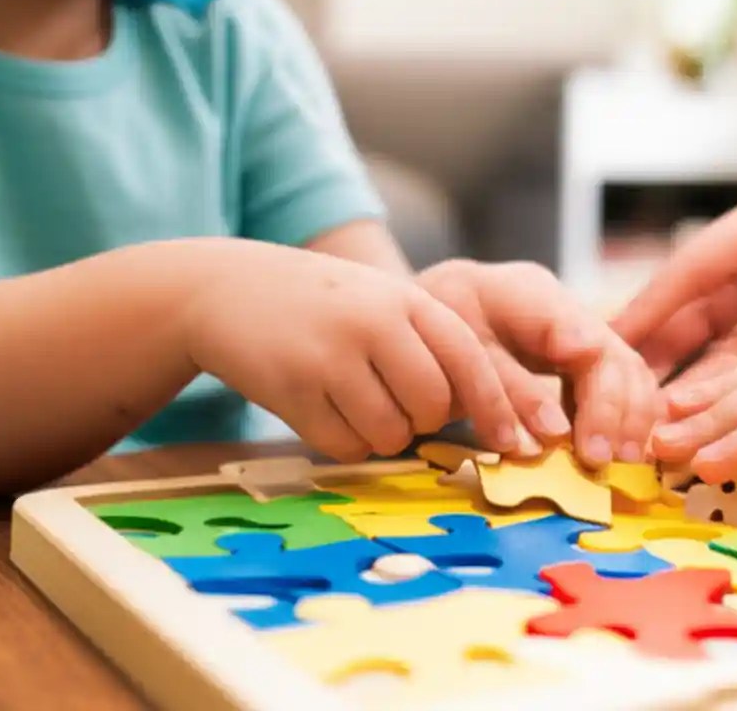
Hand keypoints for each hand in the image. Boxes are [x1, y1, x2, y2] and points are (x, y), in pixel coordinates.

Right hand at [184, 244, 518, 460]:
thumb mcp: (382, 300)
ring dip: (382, 432)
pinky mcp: (293, 391)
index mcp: (406, 299)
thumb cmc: (323, 304)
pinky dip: (343, 441)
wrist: (225, 288)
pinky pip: (347, 447)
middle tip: (395, 399)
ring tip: (352, 396)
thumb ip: (431, 343)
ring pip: (393, 434)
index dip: (495, 407)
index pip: (469, 360)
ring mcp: (331, 357)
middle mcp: (373, 324)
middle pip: (434, 407)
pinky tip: (322, 406)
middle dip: (424, 419)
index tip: (511, 442)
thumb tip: (490, 414)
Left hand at [418, 259, 659, 467]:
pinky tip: (619, 451)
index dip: (598, 391)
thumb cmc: (440, 330)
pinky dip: (622, 418)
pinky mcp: (586, 356)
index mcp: (530, 295)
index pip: (580, 336)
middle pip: (615, 357)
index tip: (595, 441)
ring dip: (629, 421)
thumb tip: (556, 434)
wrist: (437, 311)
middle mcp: (566, 309)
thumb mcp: (462, 358)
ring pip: (627, 371)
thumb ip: (508, 390)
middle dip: (616, 414)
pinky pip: (619, 384)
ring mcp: (581, 330)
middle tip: (603, 463)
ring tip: (622, 465)